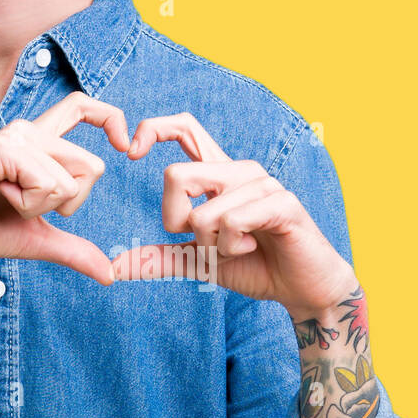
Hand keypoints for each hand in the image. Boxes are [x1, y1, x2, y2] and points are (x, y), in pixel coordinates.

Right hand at [0, 91, 131, 284]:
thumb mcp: (36, 240)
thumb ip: (72, 250)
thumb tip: (110, 274)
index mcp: (38, 143)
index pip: (81, 107)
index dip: (110, 118)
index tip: (125, 146)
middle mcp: (29, 131)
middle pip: (92, 165)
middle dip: (70, 203)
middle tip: (25, 205)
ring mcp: (15, 136)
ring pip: (70, 178)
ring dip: (41, 206)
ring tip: (4, 199)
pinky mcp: (3, 148)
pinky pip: (46, 182)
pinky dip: (27, 203)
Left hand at [109, 112, 356, 316]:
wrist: (303, 290)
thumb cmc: (253, 266)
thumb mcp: (198, 261)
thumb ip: (161, 257)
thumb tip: (115, 266)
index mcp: (218, 172)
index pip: (183, 127)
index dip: (153, 129)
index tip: (130, 153)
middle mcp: (239, 170)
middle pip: (175, 175)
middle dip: (176, 221)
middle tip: (204, 242)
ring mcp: (263, 183)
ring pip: (202, 211)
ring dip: (210, 245)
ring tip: (235, 249)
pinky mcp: (282, 203)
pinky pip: (231, 222)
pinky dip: (230, 248)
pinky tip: (253, 248)